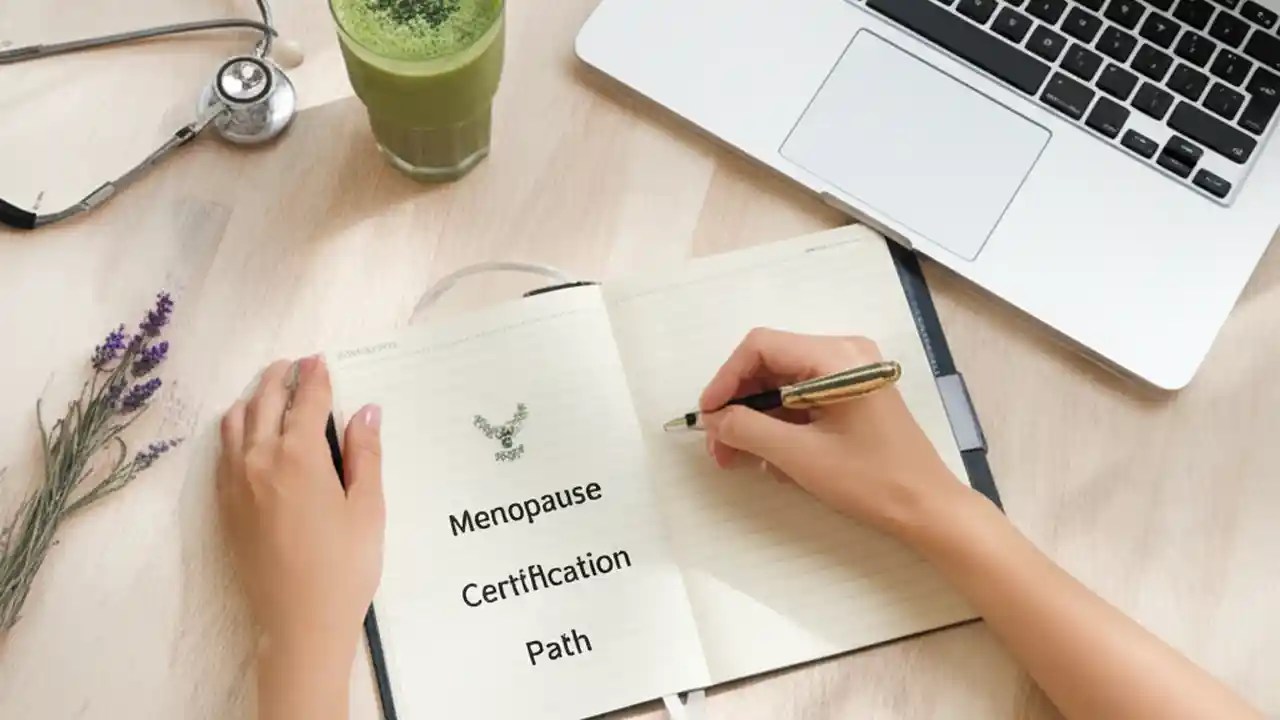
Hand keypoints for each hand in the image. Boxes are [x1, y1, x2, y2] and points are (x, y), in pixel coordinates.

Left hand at [218, 356, 383, 661]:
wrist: (298, 623)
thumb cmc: (344, 567)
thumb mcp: (368, 508)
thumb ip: (365, 454)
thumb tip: (366, 410)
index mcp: (299, 456)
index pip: (306, 401)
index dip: (315, 377)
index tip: (320, 360)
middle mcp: (259, 460)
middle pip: (264, 403)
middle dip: (280, 378)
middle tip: (294, 364)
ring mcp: (236, 483)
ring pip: (235, 423)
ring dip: (252, 398)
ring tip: (267, 389)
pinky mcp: (225, 506)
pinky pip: (223, 452)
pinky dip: (234, 428)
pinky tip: (245, 431)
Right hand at [701, 329, 971, 538]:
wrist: (927, 507)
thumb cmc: (869, 479)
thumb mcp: (800, 456)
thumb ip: (748, 430)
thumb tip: (713, 420)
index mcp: (835, 356)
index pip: (761, 347)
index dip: (726, 380)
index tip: (707, 417)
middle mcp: (844, 352)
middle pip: (771, 364)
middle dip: (740, 405)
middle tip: (719, 447)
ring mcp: (852, 372)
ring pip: (785, 383)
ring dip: (757, 418)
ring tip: (739, 459)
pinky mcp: (855, 393)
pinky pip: (805, 397)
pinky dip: (782, 422)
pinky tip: (771, 458)